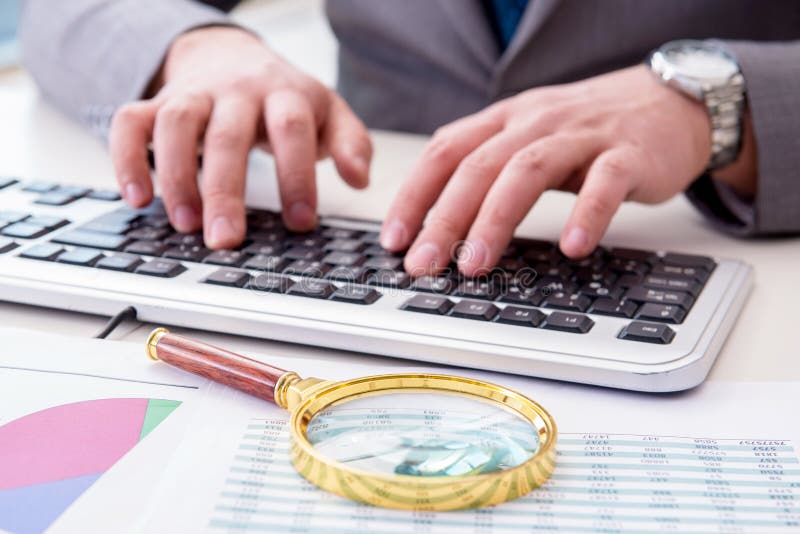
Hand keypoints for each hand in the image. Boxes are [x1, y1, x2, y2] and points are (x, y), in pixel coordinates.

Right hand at [110, 26, 371, 248]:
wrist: (233, 57)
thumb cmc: (284, 99)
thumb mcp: (328, 113)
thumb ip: (351, 142)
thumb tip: (360, 178)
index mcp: (286, 94)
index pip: (292, 130)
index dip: (296, 175)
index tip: (300, 223)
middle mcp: (237, 91)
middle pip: (229, 134)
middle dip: (226, 190)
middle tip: (226, 240)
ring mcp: (194, 95)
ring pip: (176, 125)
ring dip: (176, 176)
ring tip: (185, 225)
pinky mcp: (157, 102)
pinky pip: (130, 122)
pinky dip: (127, 158)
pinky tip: (137, 198)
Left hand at [380, 65, 751, 276]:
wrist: (667, 101)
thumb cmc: (587, 130)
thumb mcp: (527, 137)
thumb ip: (487, 169)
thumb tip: (436, 224)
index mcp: (505, 120)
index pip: (445, 151)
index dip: (414, 195)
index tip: (393, 239)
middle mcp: (535, 122)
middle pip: (478, 166)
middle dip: (444, 218)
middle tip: (424, 264)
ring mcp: (582, 135)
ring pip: (528, 171)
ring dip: (496, 220)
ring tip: (475, 264)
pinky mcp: (630, 153)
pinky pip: (605, 183)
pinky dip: (586, 214)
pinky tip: (572, 248)